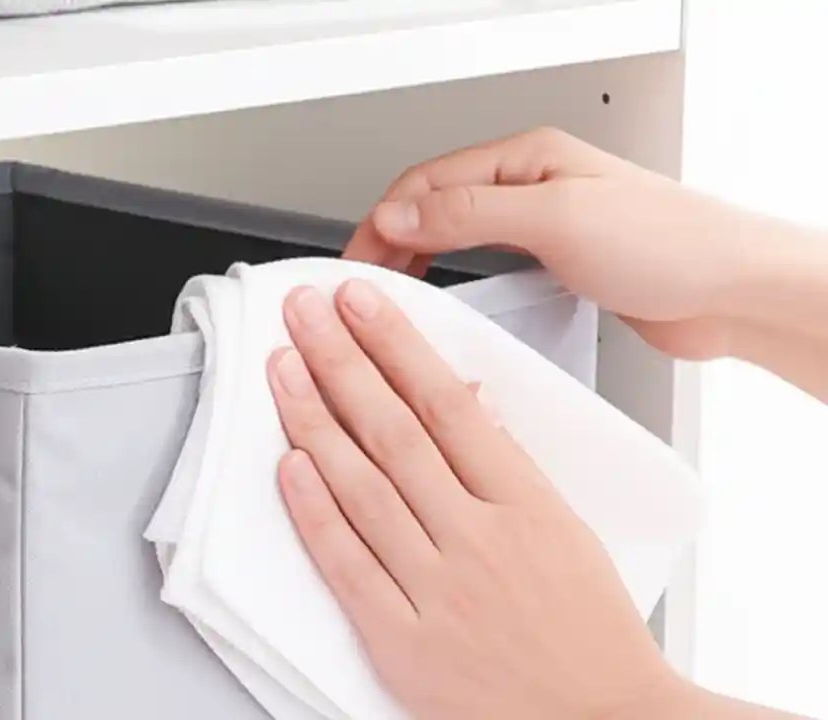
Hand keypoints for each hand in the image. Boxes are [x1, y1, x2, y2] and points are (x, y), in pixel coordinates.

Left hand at [266, 279, 691, 718]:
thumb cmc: (589, 630)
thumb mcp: (567, 531)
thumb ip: (510, 464)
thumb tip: (464, 398)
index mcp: (528, 507)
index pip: (447, 404)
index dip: (396, 345)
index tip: (361, 302)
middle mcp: (479, 542)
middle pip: (394, 432)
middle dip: (342, 362)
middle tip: (304, 313)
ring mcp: (437, 592)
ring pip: (362, 488)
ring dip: (314, 420)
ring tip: (282, 368)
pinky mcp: (402, 643)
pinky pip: (348, 565)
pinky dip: (314, 512)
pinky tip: (288, 464)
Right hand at [343, 126, 790, 359]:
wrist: (734, 291)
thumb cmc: (670, 243)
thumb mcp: (554, 219)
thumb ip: (469, 215)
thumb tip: (399, 215)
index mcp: (527, 160)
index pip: (426, 183)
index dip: (383, 222)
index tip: (358, 263)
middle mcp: (533, 188)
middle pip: (437, 209)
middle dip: (394, 244)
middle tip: (367, 286)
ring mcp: (547, 227)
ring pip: (461, 239)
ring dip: (425, 264)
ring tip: (400, 298)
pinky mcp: (561, 267)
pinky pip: (492, 270)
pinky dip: (462, 286)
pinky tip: (456, 306)